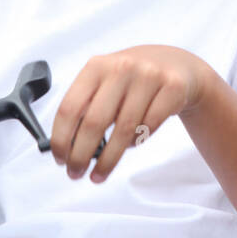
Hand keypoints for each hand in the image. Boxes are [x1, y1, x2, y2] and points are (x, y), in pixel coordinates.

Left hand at [51, 45, 210, 182]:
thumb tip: (66, 145)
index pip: (70, 107)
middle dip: (81, 155)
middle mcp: (122, 67)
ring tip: (100, 173)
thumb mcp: (106, 81)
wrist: (176, 65)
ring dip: (109, 159)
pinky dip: (136, 142)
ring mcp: (149, 76)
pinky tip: (131, 144)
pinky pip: (149, 127)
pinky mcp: (173, 88)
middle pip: (94, 122)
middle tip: (76, 173)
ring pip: (124, 130)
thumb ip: (86, 106)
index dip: (62, 138)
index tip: (60, 159)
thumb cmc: (133, 80)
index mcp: (97, 66)